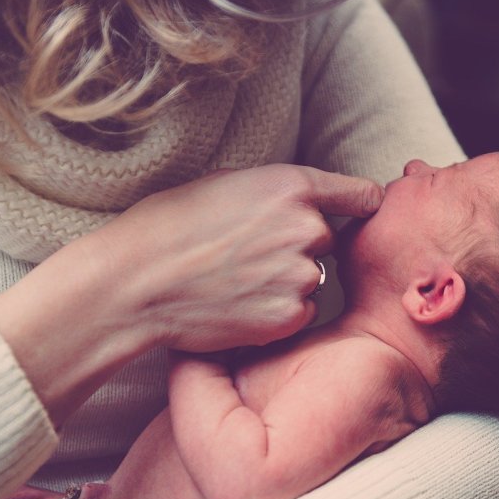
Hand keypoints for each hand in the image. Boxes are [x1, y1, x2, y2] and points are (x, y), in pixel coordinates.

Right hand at [85, 164, 381, 349]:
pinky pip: (301, 312)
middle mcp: (307, 227)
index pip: (362, 194)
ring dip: (288, 281)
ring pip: (313, 277)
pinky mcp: (289, 315)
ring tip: (237, 279)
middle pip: (327, 238)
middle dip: (300, 246)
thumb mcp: (227, 183)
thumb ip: (278, 191)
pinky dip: (278, 311)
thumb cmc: (170, 225)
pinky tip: (239, 304)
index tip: (360, 212)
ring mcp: (301, 274)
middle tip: (250, 253)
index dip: (361, 204)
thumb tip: (309, 200)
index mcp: (293, 186)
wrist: (136, 282)